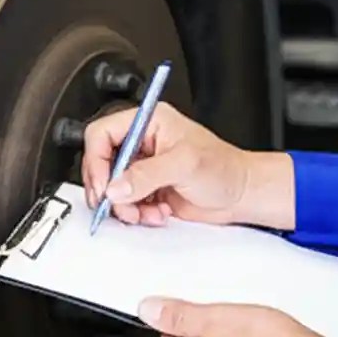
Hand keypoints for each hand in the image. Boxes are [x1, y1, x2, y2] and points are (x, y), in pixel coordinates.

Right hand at [81, 103, 294, 229]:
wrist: (241, 194)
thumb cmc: (224, 168)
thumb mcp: (185, 164)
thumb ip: (147, 175)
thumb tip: (116, 187)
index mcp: (148, 122)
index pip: (102, 134)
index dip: (96, 160)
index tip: (104, 185)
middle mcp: (142, 143)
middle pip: (101, 163)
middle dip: (109, 189)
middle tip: (119, 205)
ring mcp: (143, 168)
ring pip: (111, 188)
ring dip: (125, 206)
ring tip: (144, 213)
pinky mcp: (146, 190)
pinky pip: (125, 203)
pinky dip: (136, 214)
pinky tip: (157, 214)